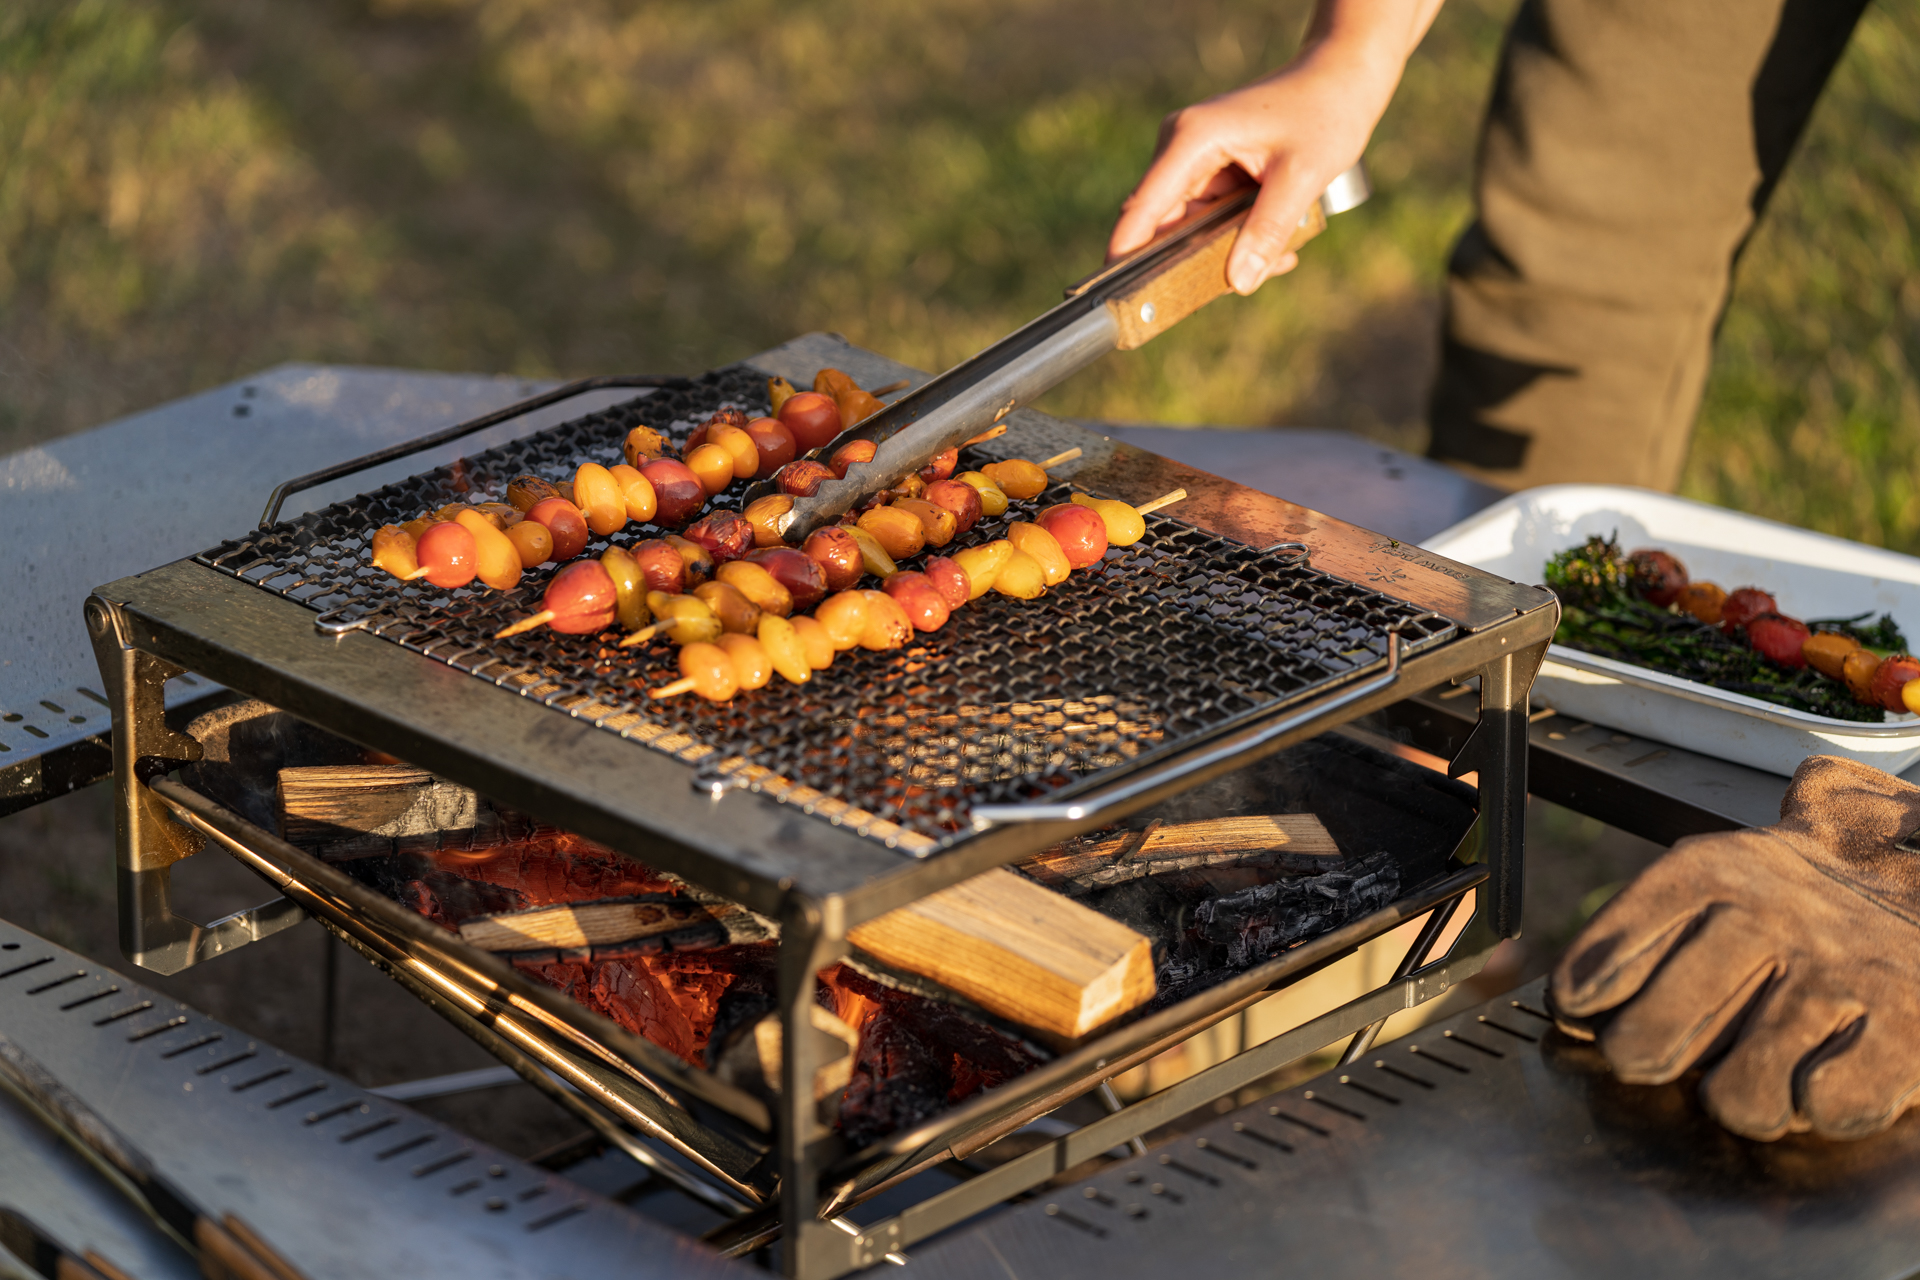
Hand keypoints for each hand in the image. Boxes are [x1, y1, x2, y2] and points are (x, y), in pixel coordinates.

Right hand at [1108, 0, 1441, 294]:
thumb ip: (1267, 231)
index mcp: (1192, 140)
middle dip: (1195, 261)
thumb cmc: (1326, 114)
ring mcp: (1194, 159)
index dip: (1125, 255)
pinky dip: (1239, 238)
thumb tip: (1238, 283)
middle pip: (1163, 225)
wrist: (1342, 78)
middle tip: (1241, 283)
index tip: (1117, 299)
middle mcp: (1181, 147)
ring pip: (1190, 228)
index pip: (1142, 209)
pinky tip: (1279, 244)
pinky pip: (1210, 219)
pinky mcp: (1210, 169)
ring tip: (1279, 256)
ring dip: (1226, 251)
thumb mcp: (1302, 177)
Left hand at [1551, 755, 1919, 1140]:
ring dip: (1740, 1098)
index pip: (1601, 965)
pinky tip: (1821, 1075)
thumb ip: (1640, 932)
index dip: (1585, 1004)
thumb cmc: (1800, 898)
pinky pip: (1826, 1110)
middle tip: (1665, 1057)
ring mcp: (1834, 977)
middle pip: (1649, 1041)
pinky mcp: (1904, 1028)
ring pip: (1736, 1096)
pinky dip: (1820, 1110)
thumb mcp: (1716, 876)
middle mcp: (1763, 921)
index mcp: (1706, 876)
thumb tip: (1574, 1005)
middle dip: (1646, 1062)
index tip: (1587, 1015)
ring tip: (1757, 1069)